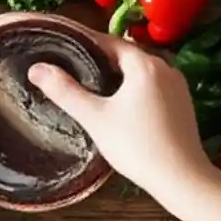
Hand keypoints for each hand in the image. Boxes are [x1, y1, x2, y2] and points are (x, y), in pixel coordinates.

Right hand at [27, 33, 213, 197]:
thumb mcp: (95, 118)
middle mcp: (165, 67)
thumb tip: (37, 68)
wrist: (182, 179)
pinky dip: (133, 87)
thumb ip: (65, 91)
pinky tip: (119, 104)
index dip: (83, 42)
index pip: (108, 41)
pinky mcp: (183, 103)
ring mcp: (178, 86)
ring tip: (91, 85)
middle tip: (71, 67)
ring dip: (118, 74)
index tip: (61, 46)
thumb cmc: (137, 145)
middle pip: (126, 54)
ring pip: (140, 71)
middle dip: (99, 58)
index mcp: (144, 64)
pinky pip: (152, 85)